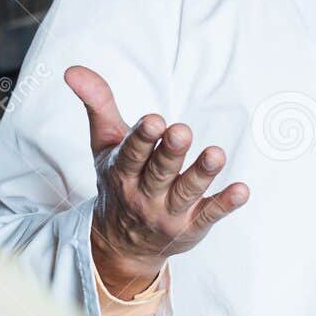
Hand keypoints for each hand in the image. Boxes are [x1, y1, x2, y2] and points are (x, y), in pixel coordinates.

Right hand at [65, 64, 248, 296]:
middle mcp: (144, 194)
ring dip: (202, 174)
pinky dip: (225, 204)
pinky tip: (241, 190)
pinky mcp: (192, 226)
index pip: (132, 154)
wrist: (121, 244)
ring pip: (186, 192)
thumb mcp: (103, 144)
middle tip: (182, 131)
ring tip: (216, 154)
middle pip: (159, 172)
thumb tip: (73, 70)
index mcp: (122, 172)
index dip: (143, 138)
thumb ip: (97, 105)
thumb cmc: (118, 180)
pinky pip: (209, 215)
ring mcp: (169, 212)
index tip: (153, 120)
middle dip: (170, 153)